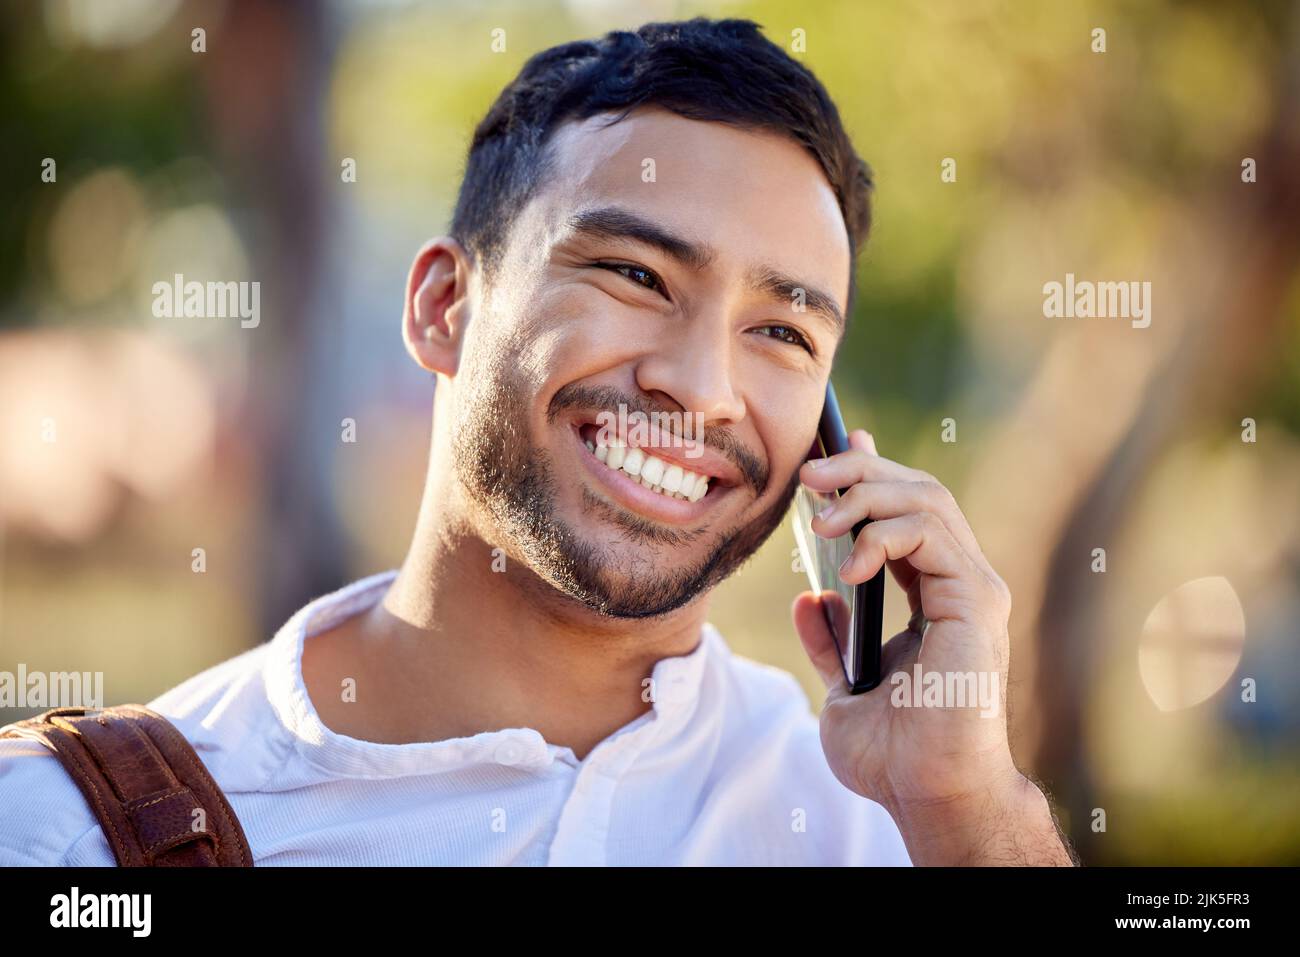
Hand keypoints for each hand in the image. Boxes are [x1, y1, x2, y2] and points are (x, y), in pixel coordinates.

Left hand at [792, 429, 1072, 863]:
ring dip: (866, 494)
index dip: (871, 475)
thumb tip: (809, 596)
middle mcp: (959, 584)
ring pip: (928, 499)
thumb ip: (831, 639)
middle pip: (918, 492)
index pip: (907, 513)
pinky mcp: (978, 601)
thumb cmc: (892, 753)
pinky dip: (885, 535)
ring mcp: (973, 589)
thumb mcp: (843, 685)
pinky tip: (852, 565)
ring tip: (823, 520)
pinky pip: (933, 534)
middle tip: (809, 476)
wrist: (925, 792)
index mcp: (933, 597)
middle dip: (859, 470)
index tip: (828, 459)